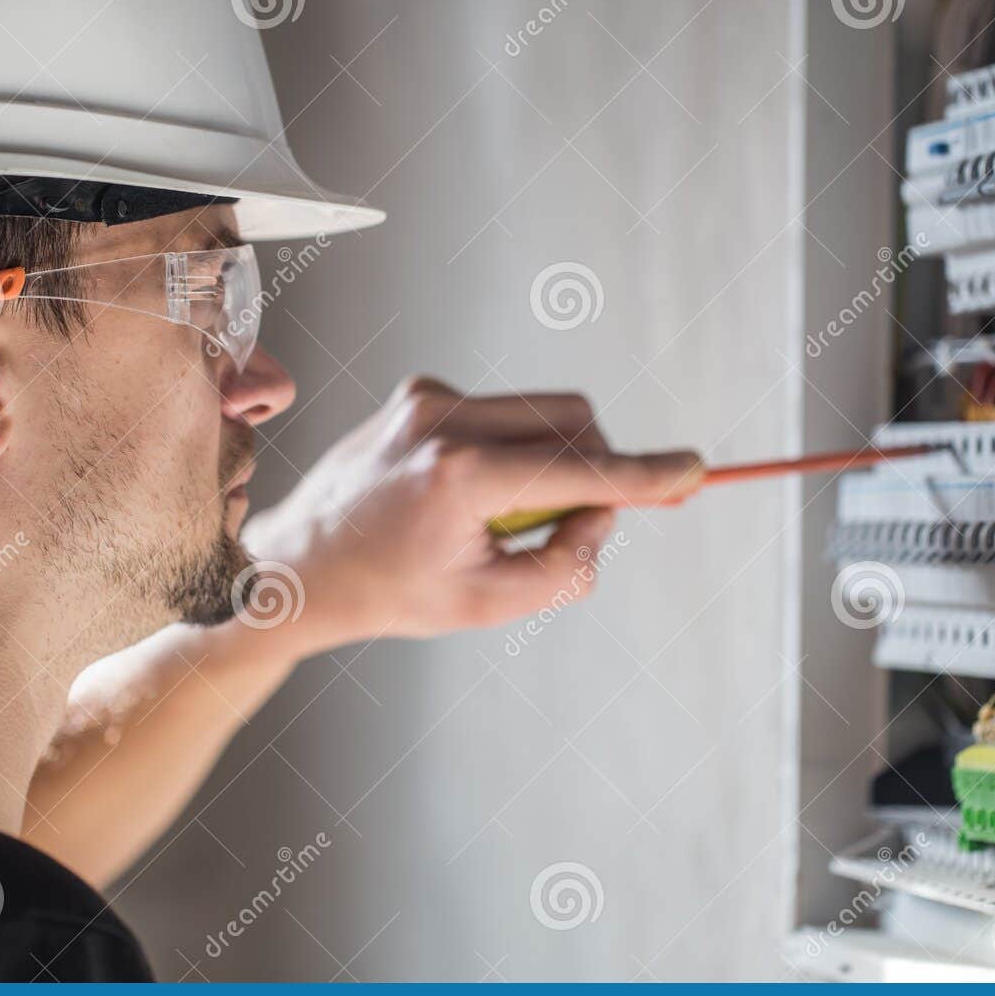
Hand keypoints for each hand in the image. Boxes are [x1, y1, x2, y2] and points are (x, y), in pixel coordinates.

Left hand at [240, 375, 703, 651]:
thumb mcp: (485, 603)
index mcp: (458, 476)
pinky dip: (510, 451)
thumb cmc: (389, 593)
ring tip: (500, 518)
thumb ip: (563, 565)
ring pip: (541, 410)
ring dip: (551, 461)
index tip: (695, 470)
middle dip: (596, 467)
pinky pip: (501, 412)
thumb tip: (605, 512)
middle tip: (574, 526)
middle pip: (573, 419)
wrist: (299, 564)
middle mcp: (442, 420)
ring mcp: (426, 398)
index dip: (645, 476)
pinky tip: (463, 494)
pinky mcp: (418, 392)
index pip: (578, 469)